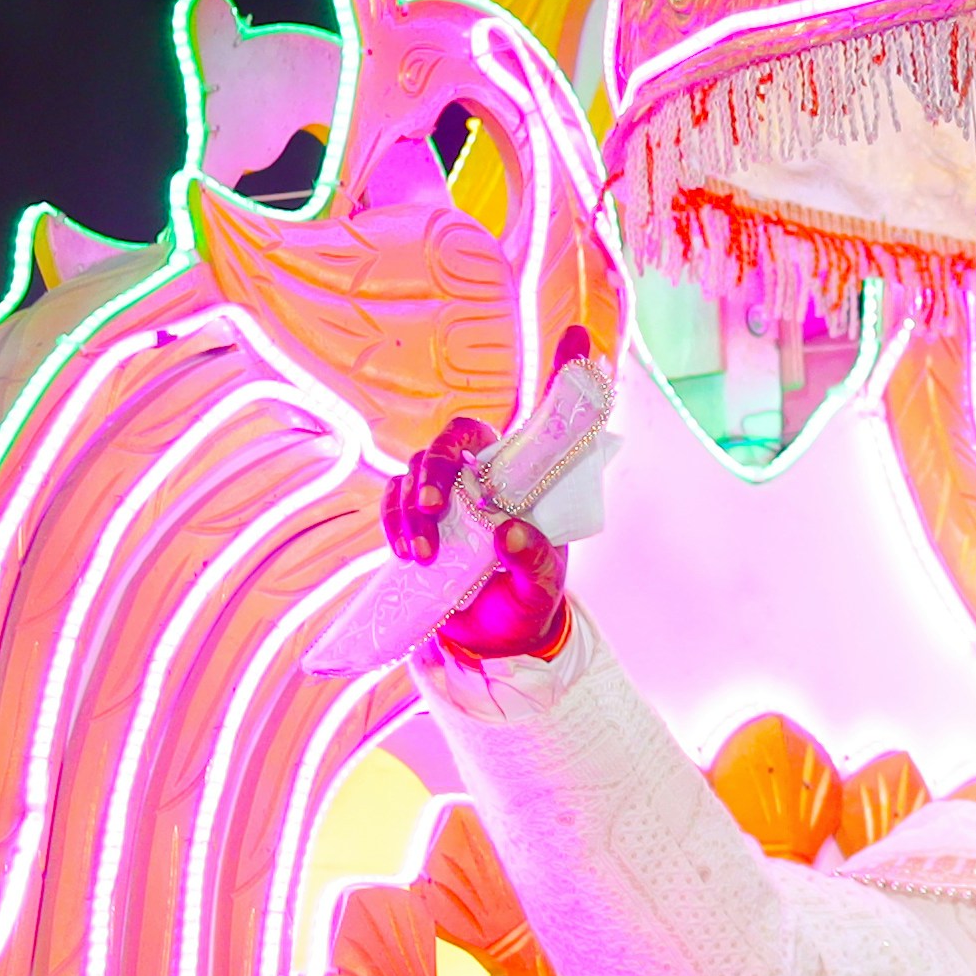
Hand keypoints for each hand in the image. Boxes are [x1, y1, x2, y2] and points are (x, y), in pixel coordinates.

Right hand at [304, 346, 611, 677]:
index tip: (581, 335)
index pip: (546, 420)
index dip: (564, 374)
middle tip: (433, 503)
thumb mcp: (541, 587)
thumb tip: (508, 534)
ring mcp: (450, 494)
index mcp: (529, 481)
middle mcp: (488, 476)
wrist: (497, 640)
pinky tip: (411, 553)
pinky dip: (395, 522)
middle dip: (437, 463)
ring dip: (410, 504)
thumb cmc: (528, 600)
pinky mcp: (418, 518)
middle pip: (456, 437)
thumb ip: (532, 562)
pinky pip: (394, 501)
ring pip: (417, 467)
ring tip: (422, 550)